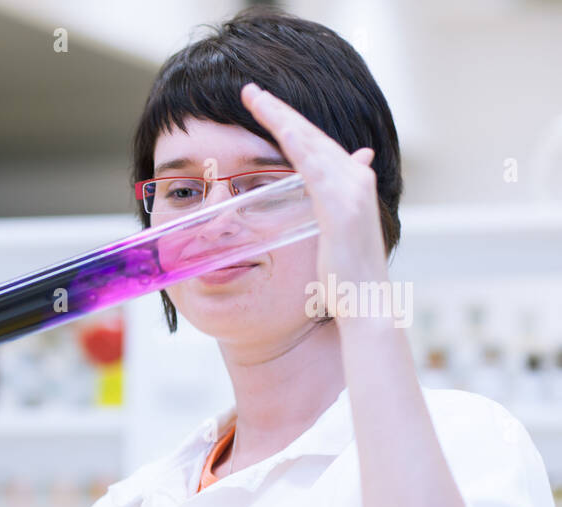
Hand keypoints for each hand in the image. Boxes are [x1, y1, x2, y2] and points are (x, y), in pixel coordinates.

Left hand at [240, 82, 389, 309]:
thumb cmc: (343, 279)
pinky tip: (280, 128)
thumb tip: (333, 187)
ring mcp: (352, 192)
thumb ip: (326, 211)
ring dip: (282, 118)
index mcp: (348, 187)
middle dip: (281, 112)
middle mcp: (354, 181)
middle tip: (250, 91)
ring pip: (311, 142)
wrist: (364, 305)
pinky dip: (297, 145)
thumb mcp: (331, 238)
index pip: (313, 146)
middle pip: (311, 136)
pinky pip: (315, 167)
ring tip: (254, 99)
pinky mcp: (343, 207)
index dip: (288, 125)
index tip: (262, 107)